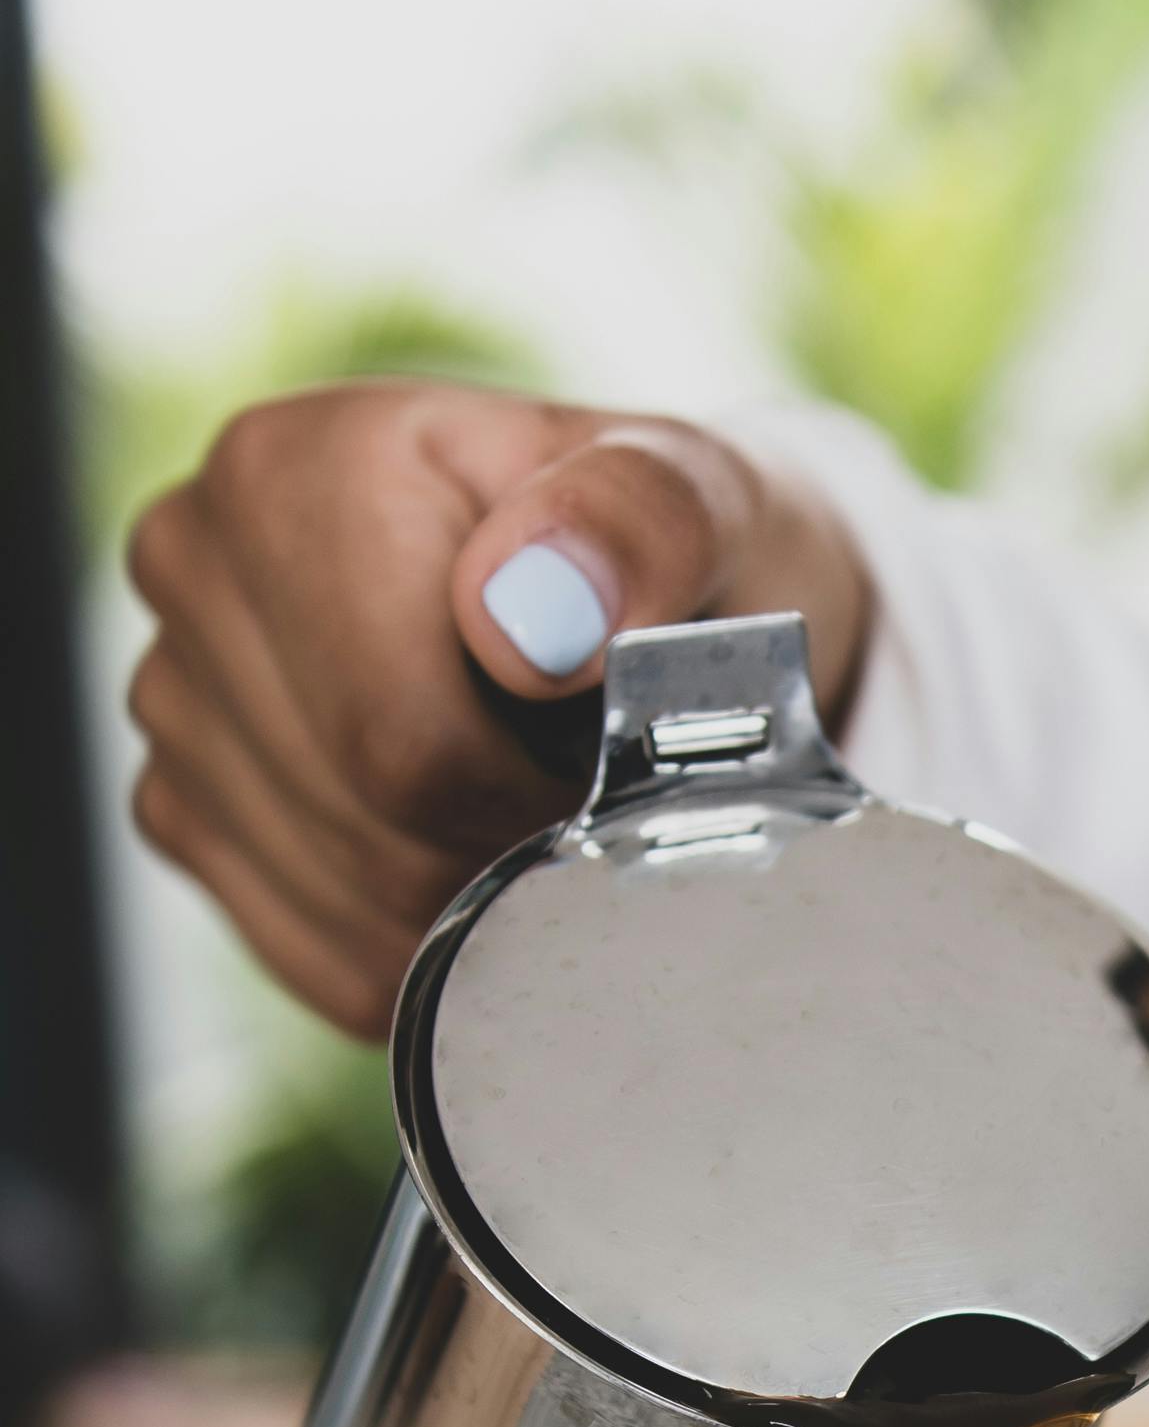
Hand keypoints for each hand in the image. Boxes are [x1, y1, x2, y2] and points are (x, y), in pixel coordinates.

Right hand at [125, 384, 874, 1036]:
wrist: (621, 589)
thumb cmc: (651, 547)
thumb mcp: (697, 497)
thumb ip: (639, 527)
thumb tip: (534, 620)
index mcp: (289, 471)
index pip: (400, 736)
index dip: (536, 793)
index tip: (619, 773)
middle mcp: (195, 565)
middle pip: (368, 824)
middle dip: (510, 847)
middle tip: (597, 802)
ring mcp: (173, 692)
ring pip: (346, 900)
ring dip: (479, 905)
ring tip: (541, 814)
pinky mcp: (183, 804)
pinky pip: (318, 956)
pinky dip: (427, 953)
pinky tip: (485, 874)